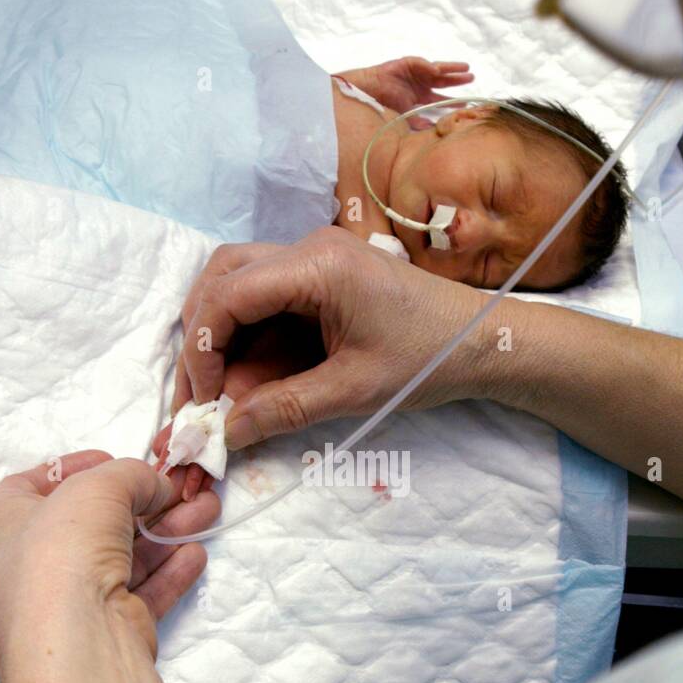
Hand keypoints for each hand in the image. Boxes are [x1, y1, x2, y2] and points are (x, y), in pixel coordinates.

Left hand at [0, 451, 219, 659]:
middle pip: (96, 521)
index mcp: (10, 521)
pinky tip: (195, 554)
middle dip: (145, 501)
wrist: (77, 637)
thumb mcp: (99, 487)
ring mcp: (74, 598)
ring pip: (126, 556)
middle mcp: (37, 560)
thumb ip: (133, 475)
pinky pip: (142, 592)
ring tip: (208, 511)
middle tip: (183, 487)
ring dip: (168, 531)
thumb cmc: (66, 547)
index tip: (111, 460)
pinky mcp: (109, 627)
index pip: (33, 485)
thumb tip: (156, 487)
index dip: (71, 468)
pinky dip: (170, 571)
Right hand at [176, 228, 498, 449]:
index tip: (202, 400)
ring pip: (238, 284)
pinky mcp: (323, 279)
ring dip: (222, 336)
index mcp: (317, 266)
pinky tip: (250, 381)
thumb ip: (285, 408)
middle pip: (223, 277)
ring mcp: (315, 260)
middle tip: (199, 395)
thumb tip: (228, 432)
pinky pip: (267, 300)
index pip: (228, 294)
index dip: (203, 349)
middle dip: (203, 337)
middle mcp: (308, 249)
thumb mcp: (354, 391)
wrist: (484, 341)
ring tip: (219, 391)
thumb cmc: (429, 358)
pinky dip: (250, 338)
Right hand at [355, 57, 474, 127]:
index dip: (452, 101)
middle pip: (443, 82)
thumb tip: (432, 128)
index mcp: (419, 97)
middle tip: (472, 80)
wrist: (367, 92)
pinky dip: (428, 66)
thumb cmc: (383, 104)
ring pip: (437, 69)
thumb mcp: (404, 115)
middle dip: (457, 80)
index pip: (440, 99)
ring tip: (465, 68)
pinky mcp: (406, 63)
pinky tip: (437, 69)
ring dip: (451, 68)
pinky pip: (420, 63)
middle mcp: (419, 84)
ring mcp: (414, 73)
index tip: (466, 103)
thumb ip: (418, 121)